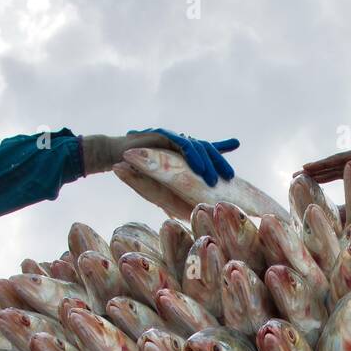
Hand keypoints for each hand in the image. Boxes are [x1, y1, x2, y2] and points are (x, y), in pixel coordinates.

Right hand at [125, 128, 239, 185]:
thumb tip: (181, 214)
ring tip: (215, 180)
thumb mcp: (160, 189)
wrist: (114, 158)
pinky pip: (183, 145)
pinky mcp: (164, 136)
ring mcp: (173, 138)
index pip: (205, 149)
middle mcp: (180, 144)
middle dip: (220, 161)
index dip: (221, 147)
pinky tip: (199, 168)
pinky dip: (193, 156)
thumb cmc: (136, 173)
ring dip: (208, 163)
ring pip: (198, 147)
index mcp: (182, 154)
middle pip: (206, 149)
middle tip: (230, 177)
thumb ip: (173, 196)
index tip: (236, 143)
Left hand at [301, 125, 350, 204]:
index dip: (330, 178)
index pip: (346, 175)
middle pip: (335, 169)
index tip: (317, 184)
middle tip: (298, 179)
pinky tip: (307, 167)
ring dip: (314, 170)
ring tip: (297, 173)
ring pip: (333, 164)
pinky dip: (321, 164)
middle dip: (318, 175)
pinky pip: (337, 160)